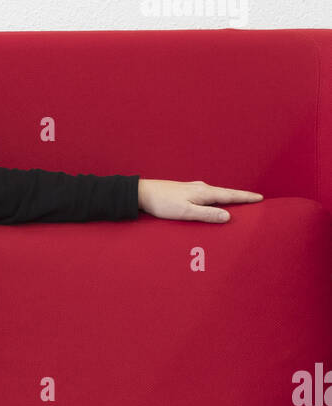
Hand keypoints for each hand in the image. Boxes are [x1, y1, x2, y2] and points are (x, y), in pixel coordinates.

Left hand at [137, 178, 263, 222]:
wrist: (144, 193)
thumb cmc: (163, 204)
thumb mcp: (186, 212)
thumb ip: (207, 215)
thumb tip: (228, 216)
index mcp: (204, 193)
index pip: (230, 196)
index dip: (246, 198)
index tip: (260, 198)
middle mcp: (202, 188)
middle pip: (226, 193)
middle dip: (241, 197)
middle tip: (255, 200)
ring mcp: (194, 188)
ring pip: (217, 194)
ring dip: (229, 197)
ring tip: (239, 202)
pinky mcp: (187, 190)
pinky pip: (208, 195)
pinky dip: (217, 198)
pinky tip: (215, 201)